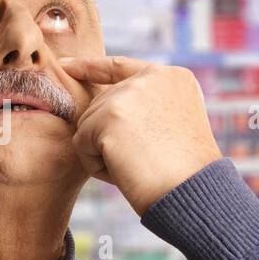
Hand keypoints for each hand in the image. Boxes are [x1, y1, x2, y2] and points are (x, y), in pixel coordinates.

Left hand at [59, 55, 222, 215]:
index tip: (67, 66)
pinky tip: (124, 171)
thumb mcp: (174, 124)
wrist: (192, 193)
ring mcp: (128, 94)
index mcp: (171, 78)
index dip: (91, 67)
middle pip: (100, 104)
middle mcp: (151, 77)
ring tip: (137, 166)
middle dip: (108, 137)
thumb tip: (100, 109)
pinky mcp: (108, 116)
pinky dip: (96, 166)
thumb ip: (143, 107)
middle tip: (143, 161)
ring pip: (88, 124)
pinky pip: (81, 144)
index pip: (120, 67)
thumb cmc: (184, 174)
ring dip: (103, 153)